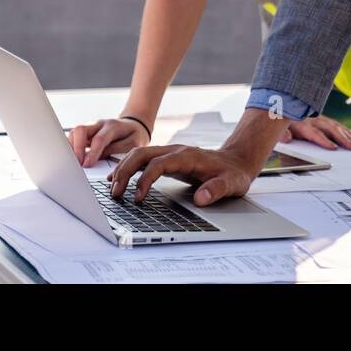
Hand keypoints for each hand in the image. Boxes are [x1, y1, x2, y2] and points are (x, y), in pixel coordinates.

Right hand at [68, 117, 148, 166]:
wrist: (134, 125)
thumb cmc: (133, 136)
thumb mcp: (133, 144)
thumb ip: (116, 150)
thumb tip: (97, 160)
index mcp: (112, 126)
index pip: (99, 139)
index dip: (92, 153)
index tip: (86, 165)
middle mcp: (98, 124)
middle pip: (80, 129)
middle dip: (76, 147)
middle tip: (77, 163)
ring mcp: (90, 127)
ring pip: (74, 132)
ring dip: (71, 148)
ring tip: (73, 163)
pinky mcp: (85, 133)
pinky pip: (73, 138)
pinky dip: (71, 148)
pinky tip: (72, 159)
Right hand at [108, 144, 258, 206]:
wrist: (237, 160)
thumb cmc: (233, 173)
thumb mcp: (231, 184)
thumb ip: (217, 190)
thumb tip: (201, 199)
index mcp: (188, 156)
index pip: (158, 164)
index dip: (145, 180)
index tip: (138, 198)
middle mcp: (175, 151)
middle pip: (142, 154)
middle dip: (125, 172)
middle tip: (115, 193)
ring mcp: (170, 153)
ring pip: (139, 155)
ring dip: (124, 169)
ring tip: (113, 189)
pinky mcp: (168, 159)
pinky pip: (143, 159)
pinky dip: (129, 168)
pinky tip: (119, 179)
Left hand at [280, 115, 350, 149]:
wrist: (284, 106)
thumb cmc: (283, 120)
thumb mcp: (279, 127)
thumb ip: (282, 133)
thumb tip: (287, 138)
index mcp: (302, 124)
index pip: (315, 133)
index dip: (324, 140)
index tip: (333, 147)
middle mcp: (313, 121)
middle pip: (330, 129)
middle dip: (343, 139)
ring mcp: (320, 120)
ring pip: (337, 127)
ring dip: (348, 136)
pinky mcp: (324, 121)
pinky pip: (338, 126)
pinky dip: (348, 132)